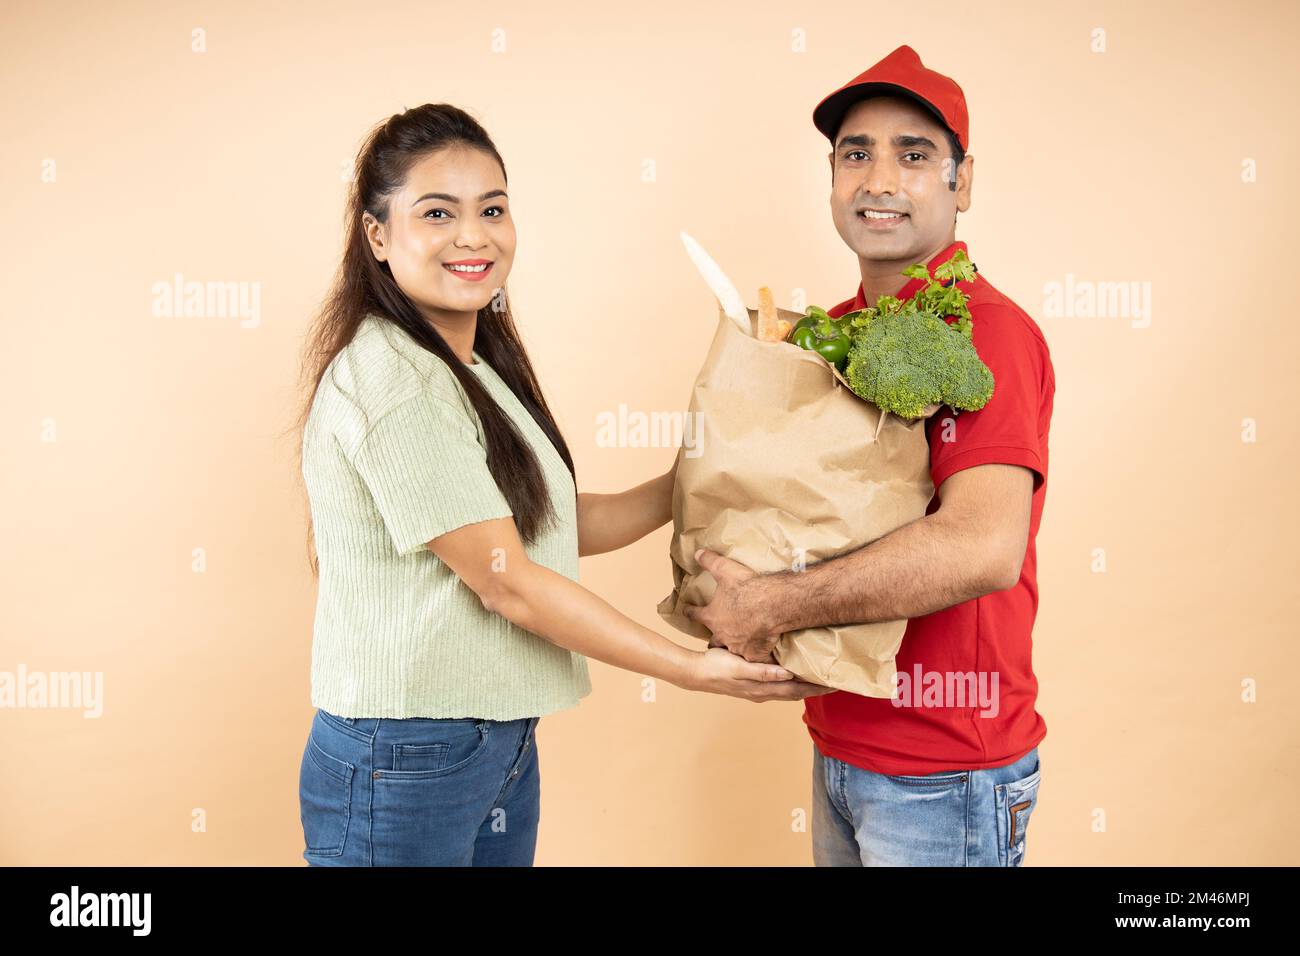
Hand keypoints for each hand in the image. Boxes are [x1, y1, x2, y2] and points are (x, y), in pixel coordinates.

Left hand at [682, 548, 782, 661]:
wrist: (773, 604)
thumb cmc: (748, 587)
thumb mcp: (725, 569)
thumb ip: (709, 561)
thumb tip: (697, 552)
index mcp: (712, 616)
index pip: (695, 614)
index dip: (690, 611)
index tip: (687, 610)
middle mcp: (722, 634)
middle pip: (712, 641)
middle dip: (713, 639)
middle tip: (717, 636)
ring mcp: (738, 646)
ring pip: (731, 651)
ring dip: (734, 648)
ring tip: (738, 647)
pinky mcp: (755, 654)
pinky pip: (754, 658)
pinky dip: (756, 656)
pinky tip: (760, 655)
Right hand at [685, 647, 833, 701]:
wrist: (695, 673)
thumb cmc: (716, 667)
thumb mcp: (739, 667)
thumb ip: (763, 672)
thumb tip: (787, 674)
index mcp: (763, 688)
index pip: (797, 689)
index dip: (817, 688)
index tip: (835, 684)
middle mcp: (763, 692)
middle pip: (796, 692)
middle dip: (816, 689)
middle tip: (835, 682)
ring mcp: (757, 690)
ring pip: (788, 691)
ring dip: (805, 687)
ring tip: (819, 679)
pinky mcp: (752, 685)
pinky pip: (778, 686)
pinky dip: (791, 682)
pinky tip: (792, 675)